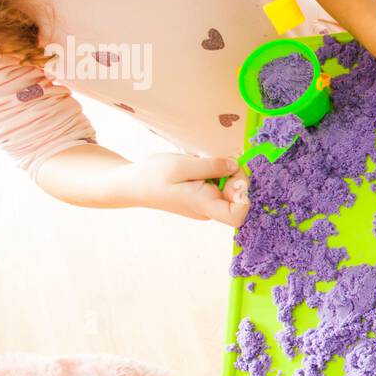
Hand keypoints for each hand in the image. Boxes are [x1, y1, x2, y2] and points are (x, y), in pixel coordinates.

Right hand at [126, 153, 249, 226]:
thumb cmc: (153, 175)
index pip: (237, 216)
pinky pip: (219, 186)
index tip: (233, 175)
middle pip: (238, 198)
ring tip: (204, 163)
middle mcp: (208, 209)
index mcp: (203, 205)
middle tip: (221, 159)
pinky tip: (201, 166)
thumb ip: (212, 166)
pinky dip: (216, 173)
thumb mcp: (183, 165)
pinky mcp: (202, 196)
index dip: (243, 196)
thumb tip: (236, 165)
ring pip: (229, 190)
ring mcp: (205, 204)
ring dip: (224, 172)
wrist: (131, 184)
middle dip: (235, 176)